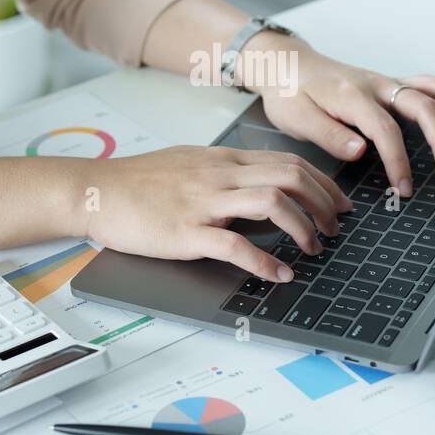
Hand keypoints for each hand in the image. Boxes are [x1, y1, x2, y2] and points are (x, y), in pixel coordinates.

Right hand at [78, 145, 352, 281]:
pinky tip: (280, 274)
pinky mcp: (187, 232)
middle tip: (334, 228)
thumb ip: (225, 172)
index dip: (323, 183)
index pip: (288, 162)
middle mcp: (219, 175)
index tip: (339, 204)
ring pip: (273, 203)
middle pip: (291, 177)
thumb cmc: (137, 182)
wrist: (95, 191)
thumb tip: (259, 184)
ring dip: (304, 228)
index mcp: (223, 160)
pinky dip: (266, 262)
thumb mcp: (189, 162)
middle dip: (324, 204)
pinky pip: (236, 246)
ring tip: (314, 248)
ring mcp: (204, 203)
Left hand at [243, 33, 434, 197]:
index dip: (399, 161)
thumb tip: (361, 152)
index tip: (403, 188)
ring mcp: (385, 81)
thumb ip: (329, 135)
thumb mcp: (297, 118)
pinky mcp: (389, 83)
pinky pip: (428, 86)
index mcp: (351, 95)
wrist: (286, 64)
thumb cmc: (289, 93)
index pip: (386, 130)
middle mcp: (375, 84)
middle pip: (423, 105)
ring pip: (433, 89)